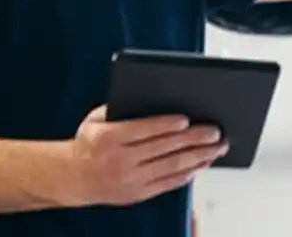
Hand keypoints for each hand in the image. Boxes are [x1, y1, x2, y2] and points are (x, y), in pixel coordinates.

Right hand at [63, 105, 227, 206]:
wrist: (73, 178)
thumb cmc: (90, 143)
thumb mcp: (95, 119)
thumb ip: (120, 109)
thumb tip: (151, 98)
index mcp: (109, 139)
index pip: (143, 130)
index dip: (166, 125)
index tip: (186, 119)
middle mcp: (120, 161)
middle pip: (164, 148)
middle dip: (193, 139)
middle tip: (215, 131)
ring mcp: (131, 180)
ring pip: (172, 167)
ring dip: (199, 156)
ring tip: (217, 147)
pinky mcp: (139, 194)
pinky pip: (169, 183)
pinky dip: (188, 173)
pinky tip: (202, 163)